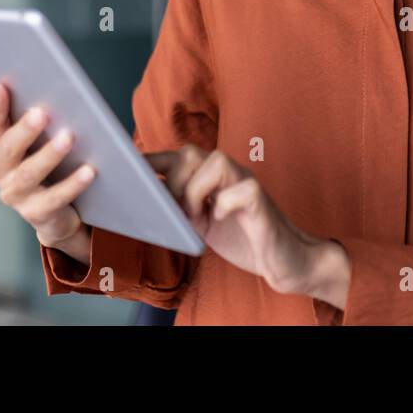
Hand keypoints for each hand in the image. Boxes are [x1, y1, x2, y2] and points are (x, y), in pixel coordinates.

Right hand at [0, 80, 95, 251]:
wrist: (56, 212)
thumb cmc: (48, 165)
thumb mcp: (38, 143)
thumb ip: (39, 121)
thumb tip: (57, 91)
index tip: (0, 86)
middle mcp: (0, 172)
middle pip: (8, 149)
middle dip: (24, 130)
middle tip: (42, 113)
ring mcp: (16, 195)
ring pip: (29, 173)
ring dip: (49, 155)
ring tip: (68, 137)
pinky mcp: (36, 213)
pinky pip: (55, 198)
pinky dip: (72, 184)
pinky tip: (89, 170)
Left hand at [146, 145, 344, 300]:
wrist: (284, 259)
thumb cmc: (242, 238)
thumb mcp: (201, 222)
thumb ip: (180, 206)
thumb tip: (147, 198)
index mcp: (211, 177)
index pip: (177, 157)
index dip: (152, 159)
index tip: (128, 169)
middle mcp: (228, 173)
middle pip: (191, 153)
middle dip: (175, 182)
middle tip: (180, 212)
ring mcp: (246, 183)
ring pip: (216, 161)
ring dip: (197, 191)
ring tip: (197, 216)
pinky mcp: (261, 202)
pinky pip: (242, 190)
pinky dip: (225, 204)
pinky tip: (221, 219)